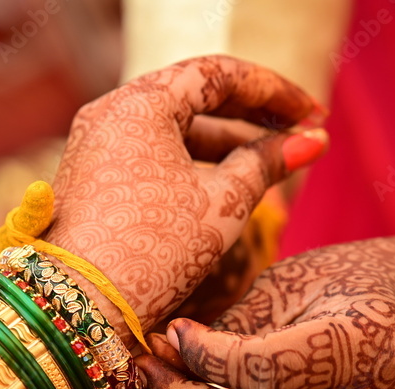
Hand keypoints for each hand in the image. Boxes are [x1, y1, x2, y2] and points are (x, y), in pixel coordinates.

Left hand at [44, 55, 326, 341]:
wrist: (80, 308)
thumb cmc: (153, 253)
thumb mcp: (223, 204)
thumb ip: (268, 164)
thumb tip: (312, 141)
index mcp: (139, 104)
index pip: (218, 74)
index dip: (274, 91)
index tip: (314, 114)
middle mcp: (110, 114)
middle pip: (194, 95)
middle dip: (253, 115)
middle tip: (302, 132)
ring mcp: (97, 145)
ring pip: (174, 128)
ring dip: (226, 142)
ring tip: (275, 163)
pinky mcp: (94, 177)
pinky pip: (153, 154)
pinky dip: (193, 163)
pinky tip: (230, 182)